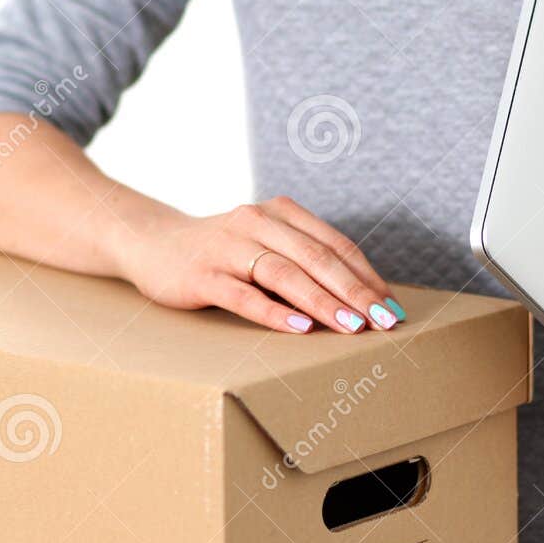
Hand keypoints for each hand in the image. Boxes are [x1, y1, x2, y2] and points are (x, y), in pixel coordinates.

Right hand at [110, 195, 404, 333]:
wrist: (151, 243)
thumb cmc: (221, 251)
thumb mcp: (264, 242)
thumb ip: (303, 259)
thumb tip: (359, 298)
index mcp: (280, 213)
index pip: (335, 245)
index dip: (367, 276)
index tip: (392, 307)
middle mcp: (257, 223)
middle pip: (316, 258)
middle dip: (355, 292)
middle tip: (384, 321)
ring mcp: (228, 248)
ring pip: (284, 275)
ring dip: (322, 303)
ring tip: (352, 327)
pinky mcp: (202, 275)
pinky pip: (243, 295)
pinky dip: (273, 312)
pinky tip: (299, 329)